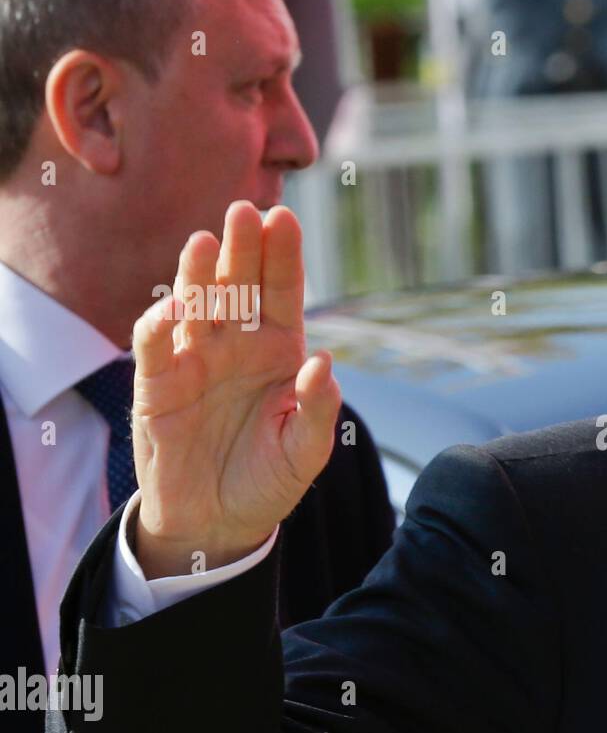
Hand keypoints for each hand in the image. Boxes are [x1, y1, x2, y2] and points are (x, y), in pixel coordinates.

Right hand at [131, 201, 340, 578]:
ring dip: (201, 273)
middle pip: (241, 286)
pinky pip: (156, 346)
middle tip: (247, 210)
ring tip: (207, 240)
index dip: (283, 256)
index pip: (283, 293)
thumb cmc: (268, 480)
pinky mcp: (158, 385)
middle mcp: (237, 346)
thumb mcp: (306, 452)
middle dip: (243, 248)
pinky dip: (161, 324)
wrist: (219, 522)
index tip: (284, 218)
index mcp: (279, 352)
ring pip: (197, 305)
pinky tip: (176, 306)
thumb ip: (318, 409)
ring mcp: (196, 361)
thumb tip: (324, 361)